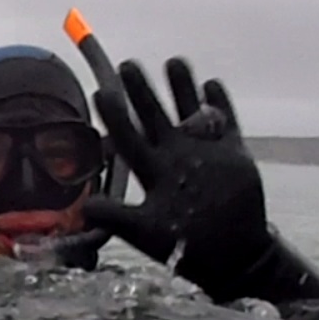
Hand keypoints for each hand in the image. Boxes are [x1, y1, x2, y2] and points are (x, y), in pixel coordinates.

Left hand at [82, 58, 275, 298]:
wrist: (233, 257)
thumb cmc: (187, 248)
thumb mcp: (146, 234)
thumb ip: (117, 218)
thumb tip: (84, 208)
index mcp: (153, 171)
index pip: (128, 136)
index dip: (115, 115)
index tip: (101, 91)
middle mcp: (175, 157)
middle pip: (155, 117)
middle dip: (142, 91)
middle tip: (129, 65)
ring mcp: (204, 153)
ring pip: (189, 111)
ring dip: (181, 88)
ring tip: (173, 61)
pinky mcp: (233, 154)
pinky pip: (225, 121)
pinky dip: (219, 102)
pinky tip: (210, 83)